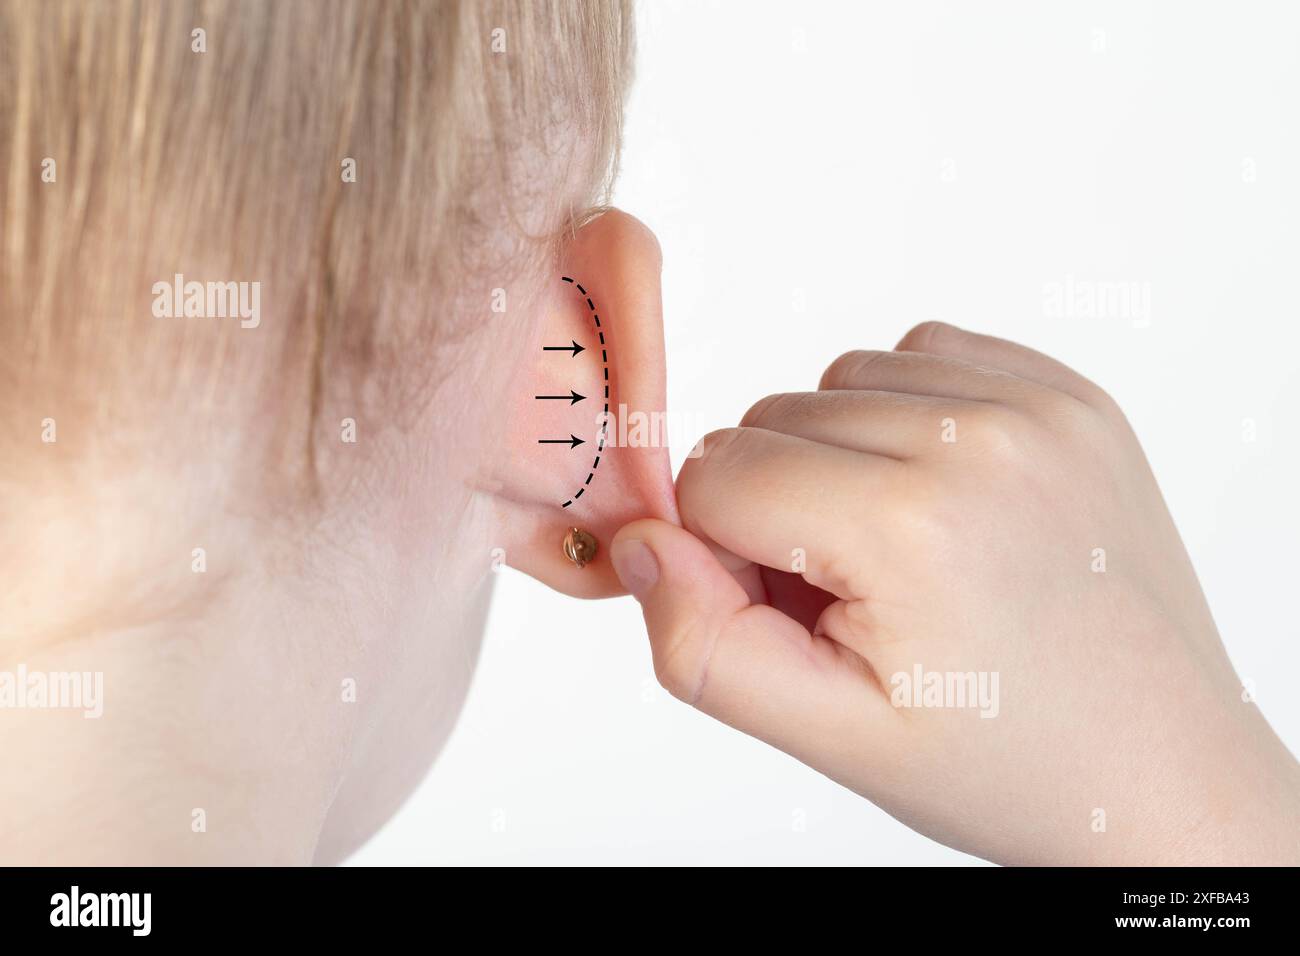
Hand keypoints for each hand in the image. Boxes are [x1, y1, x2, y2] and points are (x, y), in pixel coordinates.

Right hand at [611, 322, 1299, 864]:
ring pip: (835, 380)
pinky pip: (920, 358)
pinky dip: (901, 415)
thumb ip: (702, 644)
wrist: (1157, 768)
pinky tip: (938, 497)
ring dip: (834, 454)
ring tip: (897, 548)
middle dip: (776, 506)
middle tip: (851, 593)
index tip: (792, 610)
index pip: (713, 477)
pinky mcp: (1069, 392)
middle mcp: (979, 435)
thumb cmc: (1000, 759)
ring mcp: (1037, 404)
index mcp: (910, 523)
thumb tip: (636, 539)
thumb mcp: (829, 734)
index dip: (722, 552)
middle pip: (768, 419)